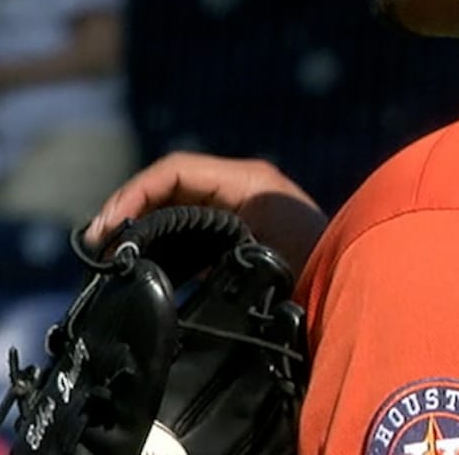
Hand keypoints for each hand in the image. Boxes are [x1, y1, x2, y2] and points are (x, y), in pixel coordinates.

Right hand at [84, 151, 328, 276]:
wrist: (360, 288)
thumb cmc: (316, 266)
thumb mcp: (262, 250)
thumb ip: (211, 243)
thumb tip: (154, 261)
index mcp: (246, 181)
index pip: (174, 171)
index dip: (134, 194)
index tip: (106, 228)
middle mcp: (242, 189)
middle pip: (170, 187)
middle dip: (131, 211)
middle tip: (98, 245)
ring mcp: (243, 213)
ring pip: (179, 210)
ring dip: (146, 229)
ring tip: (114, 257)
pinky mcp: (245, 239)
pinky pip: (195, 234)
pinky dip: (167, 247)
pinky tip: (149, 273)